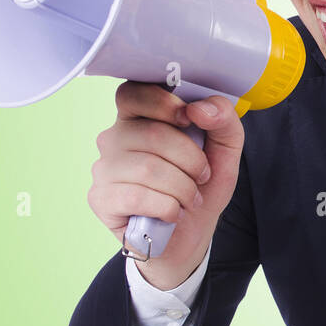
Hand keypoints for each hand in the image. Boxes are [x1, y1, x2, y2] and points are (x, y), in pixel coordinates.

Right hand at [87, 82, 244, 288]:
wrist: (189, 233)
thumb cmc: (200, 185)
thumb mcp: (224, 148)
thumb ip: (222, 118)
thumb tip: (201, 108)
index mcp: (139, 117)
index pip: (133, 92)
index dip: (163, 103)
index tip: (189, 120)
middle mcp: (115, 138)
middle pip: (152, 134)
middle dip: (191, 160)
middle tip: (202, 176)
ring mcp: (104, 168)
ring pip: (148, 168)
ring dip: (183, 188)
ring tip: (190, 199)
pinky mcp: (100, 198)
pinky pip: (137, 197)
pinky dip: (168, 208)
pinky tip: (174, 213)